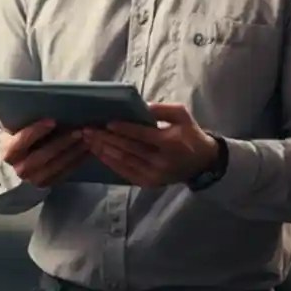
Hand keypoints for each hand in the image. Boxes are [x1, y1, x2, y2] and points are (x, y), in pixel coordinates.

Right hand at [0, 119, 89, 187]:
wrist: (20, 155)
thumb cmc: (21, 133)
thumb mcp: (17, 125)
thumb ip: (27, 117)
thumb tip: (46, 102)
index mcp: (8, 151)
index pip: (20, 142)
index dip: (35, 131)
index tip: (52, 121)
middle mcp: (20, 168)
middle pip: (41, 156)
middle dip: (61, 143)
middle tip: (77, 130)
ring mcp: (34, 178)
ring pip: (55, 166)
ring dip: (72, 152)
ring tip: (86, 139)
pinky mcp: (48, 183)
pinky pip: (64, 173)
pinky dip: (77, 161)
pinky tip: (87, 149)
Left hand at [82, 104, 218, 187]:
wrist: (202, 162)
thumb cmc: (190, 133)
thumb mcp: (182, 115)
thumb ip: (161, 110)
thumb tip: (139, 106)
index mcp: (170, 143)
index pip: (143, 135)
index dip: (124, 129)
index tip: (107, 123)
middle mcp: (161, 161)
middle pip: (129, 149)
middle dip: (107, 139)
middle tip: (89, 130)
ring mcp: (154, 175)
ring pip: (125, 162)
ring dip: (105, 151)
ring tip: (89, 141)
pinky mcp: (149, 183)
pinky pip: (127, 173)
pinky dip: (112, 164)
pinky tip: (100, 154)